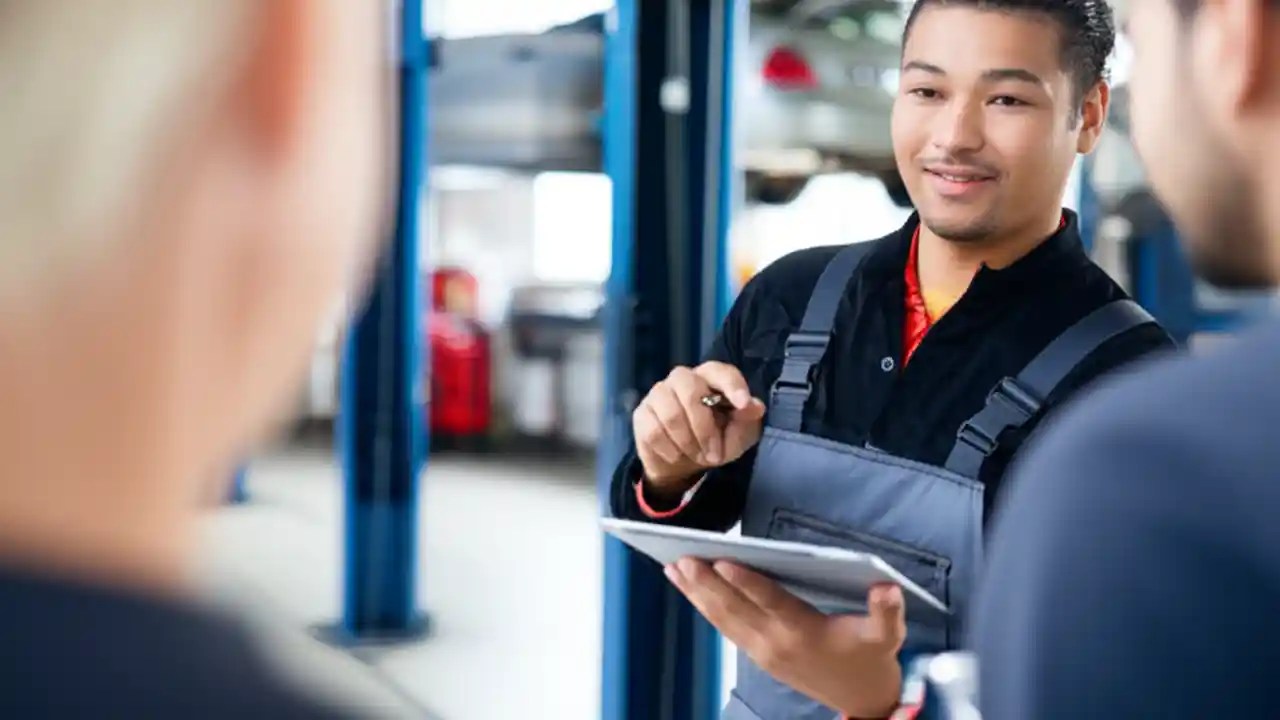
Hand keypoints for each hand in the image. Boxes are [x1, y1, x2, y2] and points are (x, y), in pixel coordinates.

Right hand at [632, 361, 764, 495]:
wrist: (683, 463)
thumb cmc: (717, 441)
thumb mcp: (740, 435)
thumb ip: (748, 419)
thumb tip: (754, 406)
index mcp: (711, 377)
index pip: (720, 372)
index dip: (732, 385)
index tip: (743, 404)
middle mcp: (683, 378)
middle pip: (690, 391)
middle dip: (705, 429)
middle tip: (714, 455)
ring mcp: (659, 393)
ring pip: (671, 414)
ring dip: (688, 443)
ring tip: (698, 456)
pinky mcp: (642, 413)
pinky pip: (654, 432)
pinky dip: (670, 450)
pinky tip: (677, 455)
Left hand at [666, 558, 905, 718]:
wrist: (862, 700)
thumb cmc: (871, 659)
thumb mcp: (887, 636)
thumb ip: (887, 611)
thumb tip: (888, 588)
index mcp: (804, 632)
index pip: (769, 602)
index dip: (745, 582)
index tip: (721, 562)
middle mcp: (776, 643)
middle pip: (735, 609)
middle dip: (705, 584)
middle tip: (681, 558)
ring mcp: (763, 651)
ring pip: (722, 619)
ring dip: (696, 594)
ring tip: (673, 568)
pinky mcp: (757, 655)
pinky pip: (725, 628)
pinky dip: (705, 607)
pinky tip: (690, 589)